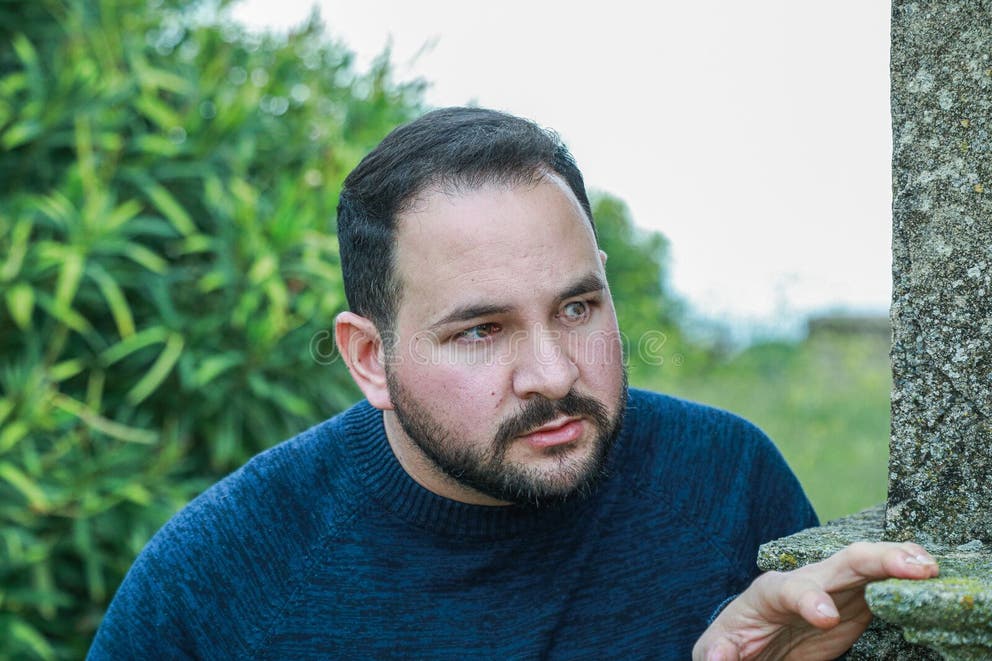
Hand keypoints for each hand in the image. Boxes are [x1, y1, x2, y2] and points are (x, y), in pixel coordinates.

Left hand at [692, 541, 938, 660]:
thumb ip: (718, 651)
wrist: (756, 638)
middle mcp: (806, 581)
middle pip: (842, 563)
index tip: (825, 618)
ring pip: (868, 564)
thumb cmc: (734, 639)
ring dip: (898, 560)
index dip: (809, 600)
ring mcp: (833, 586)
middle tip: (911, 568)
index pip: (791, 590)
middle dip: (875, 561)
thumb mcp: (719, 647)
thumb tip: (716, 658)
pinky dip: (905, 574)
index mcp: (771, 592)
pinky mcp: (855, 600)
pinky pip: (883, 582)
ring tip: (928, 565)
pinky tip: (927, 571)